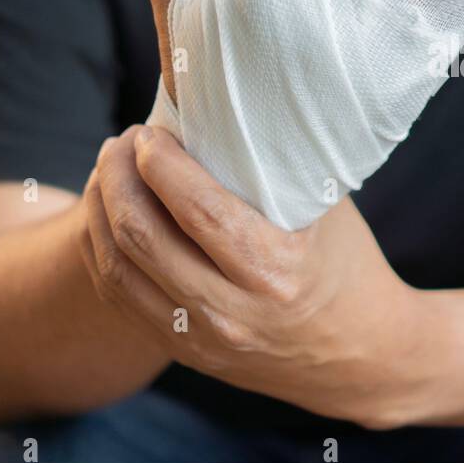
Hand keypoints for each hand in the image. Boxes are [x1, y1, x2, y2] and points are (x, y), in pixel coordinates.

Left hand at [79, 124, 451, 429]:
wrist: (362, 355)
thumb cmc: (348, 264)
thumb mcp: (326, 210)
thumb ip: (277, 166)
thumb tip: (223, 107)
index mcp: (277, 269)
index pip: (197, 209)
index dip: (159, 162)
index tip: (151, 131)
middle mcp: (235, 311)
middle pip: (143, 236)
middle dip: (118, 176)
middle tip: (123, 142)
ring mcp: (205, 339)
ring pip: (118, 269)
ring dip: (101, 209)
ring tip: (109, 170)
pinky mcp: (186, 353)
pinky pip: (119, 297)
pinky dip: (102, 249)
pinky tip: (108, 214)